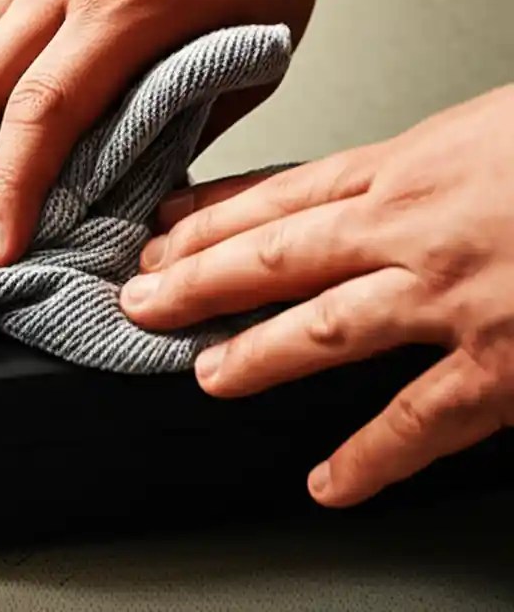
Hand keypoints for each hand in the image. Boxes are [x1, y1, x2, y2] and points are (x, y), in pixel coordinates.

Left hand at [122, 86, 513, 506]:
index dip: (212, 216)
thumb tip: (383, 187)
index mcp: (417, 165)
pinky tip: (328, 484)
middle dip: (196, 280)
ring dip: (254, 355)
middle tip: (137, 302)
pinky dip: (368, 458)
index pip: (286, 192)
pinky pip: (419, 421)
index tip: (161, 230)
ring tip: (204, 373)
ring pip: (322, 328)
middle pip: (275, 254)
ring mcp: (455, 298)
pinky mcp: (505, 364)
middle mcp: (416, 228)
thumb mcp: (491, 129)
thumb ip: (431, 165)